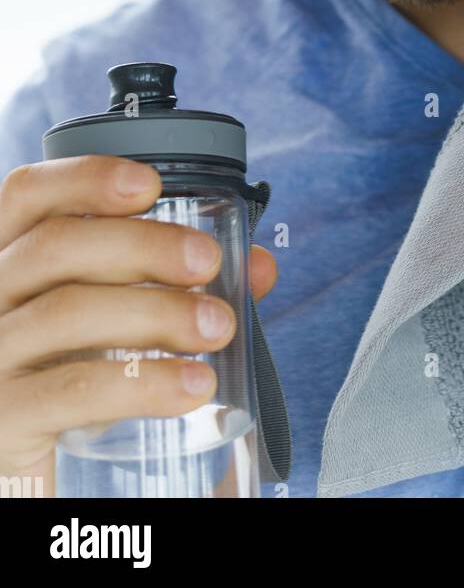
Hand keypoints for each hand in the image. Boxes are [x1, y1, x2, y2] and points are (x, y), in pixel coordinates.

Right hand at [0, 154, 275, 494]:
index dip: (86, 179)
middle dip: (145, 246)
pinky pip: (73, 390)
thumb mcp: (114, 317)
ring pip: (67, 312)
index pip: (27, 194)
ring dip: (156, 311)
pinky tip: (193, 386)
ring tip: (218, 328)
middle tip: (208, 262)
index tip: (152, 184)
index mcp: (8, 258)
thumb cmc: (72, 369)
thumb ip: (180, 285)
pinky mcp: (4, 420)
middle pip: (57, 248)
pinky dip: (143, 383)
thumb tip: (258, 268)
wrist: (26, 464)